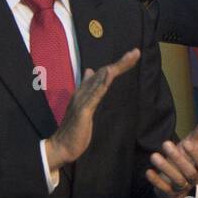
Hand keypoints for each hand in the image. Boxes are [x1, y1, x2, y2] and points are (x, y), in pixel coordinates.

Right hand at [42, 48, 140, 171]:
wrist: (61, 146)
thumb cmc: (75, 129)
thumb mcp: (85, 106)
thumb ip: (88, 90)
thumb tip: (90, 71)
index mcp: (85, 91)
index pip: (103, 74)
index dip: (118, 65)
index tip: (133, 55)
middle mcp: (83, 92)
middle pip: (104, 73)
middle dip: (121, 62)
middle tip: (136, 52)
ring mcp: (83, 100)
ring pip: (101, 80)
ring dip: (115, 68)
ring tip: (128, 57)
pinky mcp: (83, 110)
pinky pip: (94, 95)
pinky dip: (102, 83)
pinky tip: (109, 74)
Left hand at [148, 106, 197, 197]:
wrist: (176, 180)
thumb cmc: (186, 157)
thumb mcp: (194, 143)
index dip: (196, 155)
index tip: (187, 143)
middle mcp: (193, 178)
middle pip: (188, 172)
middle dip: (177, 159)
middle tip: (166, 144)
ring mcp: (181, 187)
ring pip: (176, 181)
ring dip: (165, 168)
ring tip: (154, 156)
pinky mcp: (168, 192)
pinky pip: (163, 189)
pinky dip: (156, 181)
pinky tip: (148, 172)